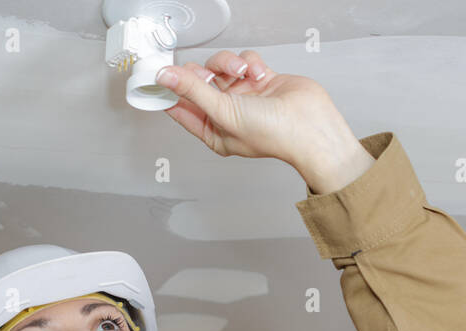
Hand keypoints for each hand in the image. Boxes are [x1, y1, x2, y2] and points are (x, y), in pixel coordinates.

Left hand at [154, 49, 367, 188]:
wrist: (310, 126)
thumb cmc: (272, 134)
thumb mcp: (223, 112)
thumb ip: (192, 91)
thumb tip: (165, 77)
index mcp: (213, 130)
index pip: (181, 107)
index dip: (169, 90)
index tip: (156, 74)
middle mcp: (227, 113)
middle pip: (199, 82)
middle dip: (203, 73)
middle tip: (204, 73)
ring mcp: (244, 96)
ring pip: (222, 66)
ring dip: (230, 64)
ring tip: (242, 72)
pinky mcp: (260, 80)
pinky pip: (245, 61)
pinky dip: (251, 63)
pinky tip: (260, 75)